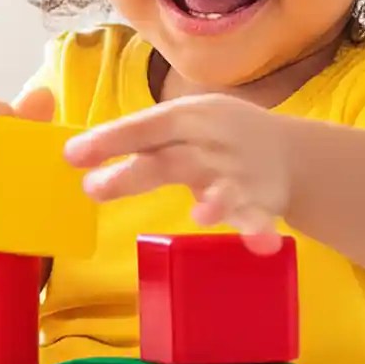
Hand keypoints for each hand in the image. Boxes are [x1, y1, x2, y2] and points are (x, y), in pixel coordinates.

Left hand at [63, 93, 291, 254]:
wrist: (292, 153)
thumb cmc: (217, 136)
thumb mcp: (182, 124)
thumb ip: (139, 138)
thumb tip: (76, 152)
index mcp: (190, 117)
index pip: (146, 127)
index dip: (111, 140)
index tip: (71, 155)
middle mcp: (214, 144)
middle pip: (172, 160)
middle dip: (134, 173)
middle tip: (92, 190)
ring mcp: (239, 176)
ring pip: (223, 190)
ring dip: (215, 204)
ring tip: (202, 217)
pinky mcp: (261, 205)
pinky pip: (260, 219)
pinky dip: (260, 232)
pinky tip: (262, 246)